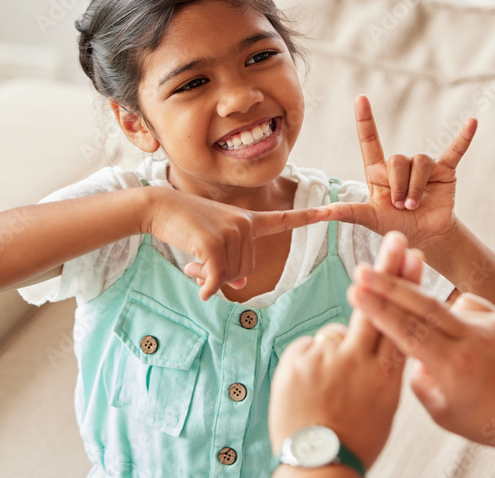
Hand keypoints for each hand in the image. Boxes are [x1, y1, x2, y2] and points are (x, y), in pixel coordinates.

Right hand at [144, 187, 328, 300]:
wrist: (160, 207)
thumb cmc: (187, 225)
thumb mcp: (214, 241)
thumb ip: (232, 259)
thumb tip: (240, 284)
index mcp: (249, 220)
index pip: (284, 219)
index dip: (310, 217)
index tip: (334, 211)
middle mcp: (245, 224)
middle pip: (246, 270)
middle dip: (223, 276)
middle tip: (199, 267)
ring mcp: (231, 231)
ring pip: (231, 277)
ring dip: (210, 279)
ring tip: (193, 264)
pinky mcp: (213, 242)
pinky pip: (216, 278)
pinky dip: (206, 287)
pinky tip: (198, 286)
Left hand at [270, 232, 421, 469]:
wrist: (318, 465)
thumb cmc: (355, 438)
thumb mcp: (385, 405)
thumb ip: (385, 368)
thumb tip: (386, 338)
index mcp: (388, 374)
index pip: (402, 320)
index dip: (409, 286)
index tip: (415, 257)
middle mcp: (361, 361)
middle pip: (377, 305)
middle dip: (387, 269)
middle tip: (395, 238)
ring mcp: (328, 358)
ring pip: (338, 332)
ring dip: (336, 352)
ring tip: (331, 391)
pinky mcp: (299, 359)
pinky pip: (311, 347)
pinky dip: (312, 362)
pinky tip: (311, 390)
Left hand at [322, 95, 476, 247]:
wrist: (425, 237)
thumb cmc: (395, 225)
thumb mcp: (369, 219)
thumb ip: (347, 212)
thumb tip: (320, 213)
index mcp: (379, 172)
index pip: (370, 141)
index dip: (365, 120)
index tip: (360, 98)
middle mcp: (401, 165)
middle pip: (398, 159)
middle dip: (399, 184)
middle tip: (400, 206)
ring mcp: (424, 167)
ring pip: (420, 161)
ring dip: (416, 186)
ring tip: (414, 206)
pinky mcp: (445, 171)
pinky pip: (455, 151)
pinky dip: (463, 138)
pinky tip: (472, 123)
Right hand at [348, 268, 494, 455]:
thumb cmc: (490, 421)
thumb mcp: (444, 414)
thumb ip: (419, 381)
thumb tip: (407, 351)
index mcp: (455, 366)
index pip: (407, 332)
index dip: (379, 310)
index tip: (356, 292)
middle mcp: (473, 340)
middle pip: (423, 304)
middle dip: (390, 284)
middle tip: (364, 269)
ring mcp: (490, 325)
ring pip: (444, 305)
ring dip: (423, 306)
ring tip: (429, 331)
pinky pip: (466, 307)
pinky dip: (454, 317)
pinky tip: (459, 336)